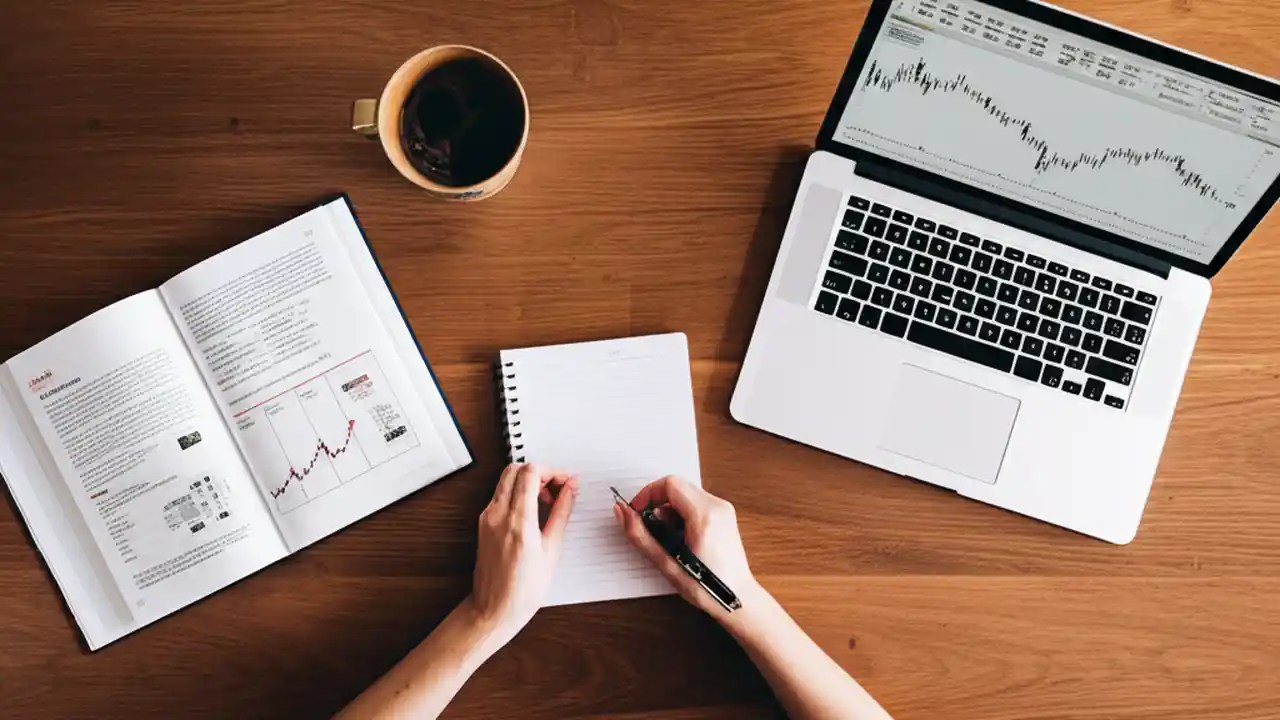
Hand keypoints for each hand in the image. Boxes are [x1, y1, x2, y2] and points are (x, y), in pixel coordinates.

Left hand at [468, 463, 577, 645]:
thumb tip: (570, 489)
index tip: (565, 481)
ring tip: (546, 501)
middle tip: (556, 487)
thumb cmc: (523, 589)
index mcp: (518, 521)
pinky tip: (532, 511)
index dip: (552, 471)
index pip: (531, 472)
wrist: (495, 609)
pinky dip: (518, 493)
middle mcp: (498, 515)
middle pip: (516, 469)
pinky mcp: (483, 523)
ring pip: (506, 480)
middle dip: (540, 472)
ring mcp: (487, 518)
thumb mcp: (552, 550)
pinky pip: (500, 495)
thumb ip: (562, 512)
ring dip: (528, 481)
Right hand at [613, 476, 758, 618]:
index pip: (669, 483)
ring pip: (685, 494)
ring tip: (667, 539)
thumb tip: (622, 512)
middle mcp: (717, 506)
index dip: (647, 494)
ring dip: (668, 511)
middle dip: (657, 504)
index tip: (636, 512)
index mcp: (705, 515)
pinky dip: (681, 515)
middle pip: (676, 487)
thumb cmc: (707, 588)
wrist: (739, 599)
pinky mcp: (723, 515)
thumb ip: (640, 534)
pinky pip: (695, 503)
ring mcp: (723, 509)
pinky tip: (680, 539)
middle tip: (650, 529)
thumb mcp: (666, 563)